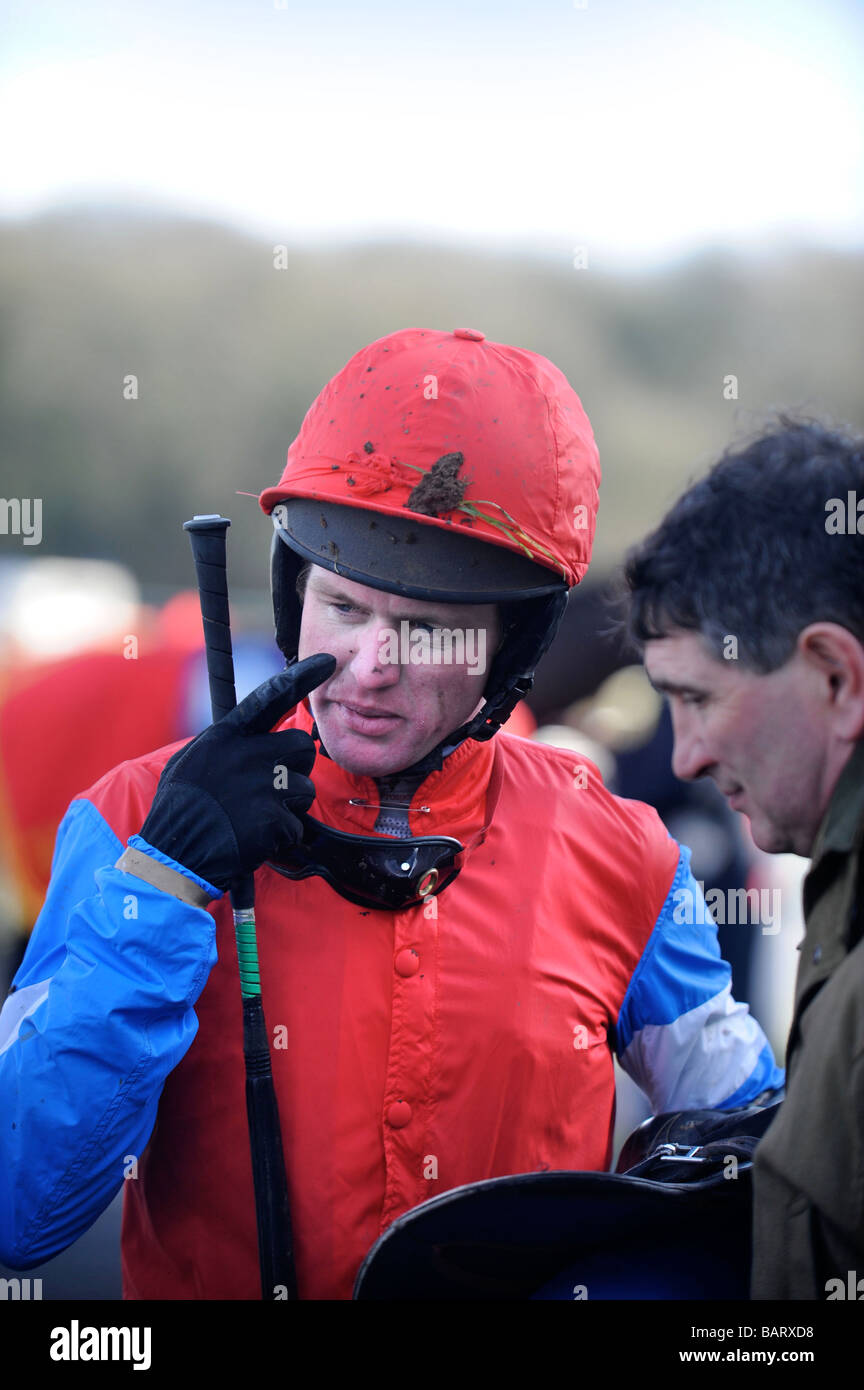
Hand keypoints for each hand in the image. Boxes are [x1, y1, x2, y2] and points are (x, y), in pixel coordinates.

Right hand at [139, 653, 335, 890]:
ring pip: (304, 788)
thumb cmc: (179, 810)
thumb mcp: (192, 761)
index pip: (271, 697)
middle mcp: (248, 754)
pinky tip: (254, 839)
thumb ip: (227, 745)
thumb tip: (253, 739)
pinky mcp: (272, 818)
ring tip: (254, 818)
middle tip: (271, 788)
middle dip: (294, 767)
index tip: (328, 662)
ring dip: (288, 807)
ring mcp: (262, 785)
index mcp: (226, 736)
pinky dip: (281, 837)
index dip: (302, 677)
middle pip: (301, 747)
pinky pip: (295, 824)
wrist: (173, 856)